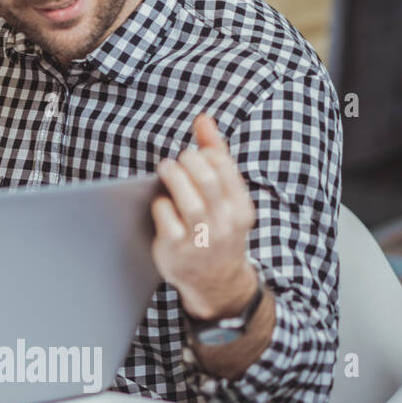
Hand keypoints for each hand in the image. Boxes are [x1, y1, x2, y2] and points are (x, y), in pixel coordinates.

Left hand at [152, 113, 259, 320]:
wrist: (216, 283)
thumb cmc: (217, 228)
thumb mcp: (226, 197)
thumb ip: (216, 157)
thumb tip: (203, 119)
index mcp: (241, 209)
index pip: (224, 167)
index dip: (204, 152)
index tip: (193, 153)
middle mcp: (225, 224)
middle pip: (204, 179)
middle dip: (186, 162)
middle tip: (177, 160)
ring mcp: (201, 239)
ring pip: (187, 199)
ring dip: (171, 177)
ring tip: (166, 169)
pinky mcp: (176, 249)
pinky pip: (165, 217)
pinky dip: (160, 203)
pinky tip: (160, 200)